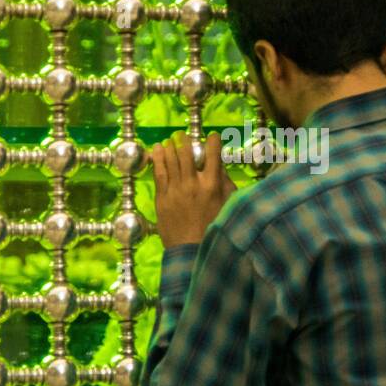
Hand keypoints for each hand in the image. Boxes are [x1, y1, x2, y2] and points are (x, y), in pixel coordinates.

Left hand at [150, 131, 236, 248]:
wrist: (191, 250)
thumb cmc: (213, 229)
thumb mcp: (228, 206)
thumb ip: (225, 185)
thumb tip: (220, 167)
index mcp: (212, 185)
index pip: (213, 155)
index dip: (213, 142)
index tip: (213, 136)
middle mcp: (193, 184)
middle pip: (187, 154)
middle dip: (186, 141)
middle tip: (184, 135)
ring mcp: (176, 190)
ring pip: (171, 161)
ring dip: (171, 147)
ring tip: (170, 140)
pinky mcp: (162, 198)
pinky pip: (159, 173)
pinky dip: (159, 159)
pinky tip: (158, 150)